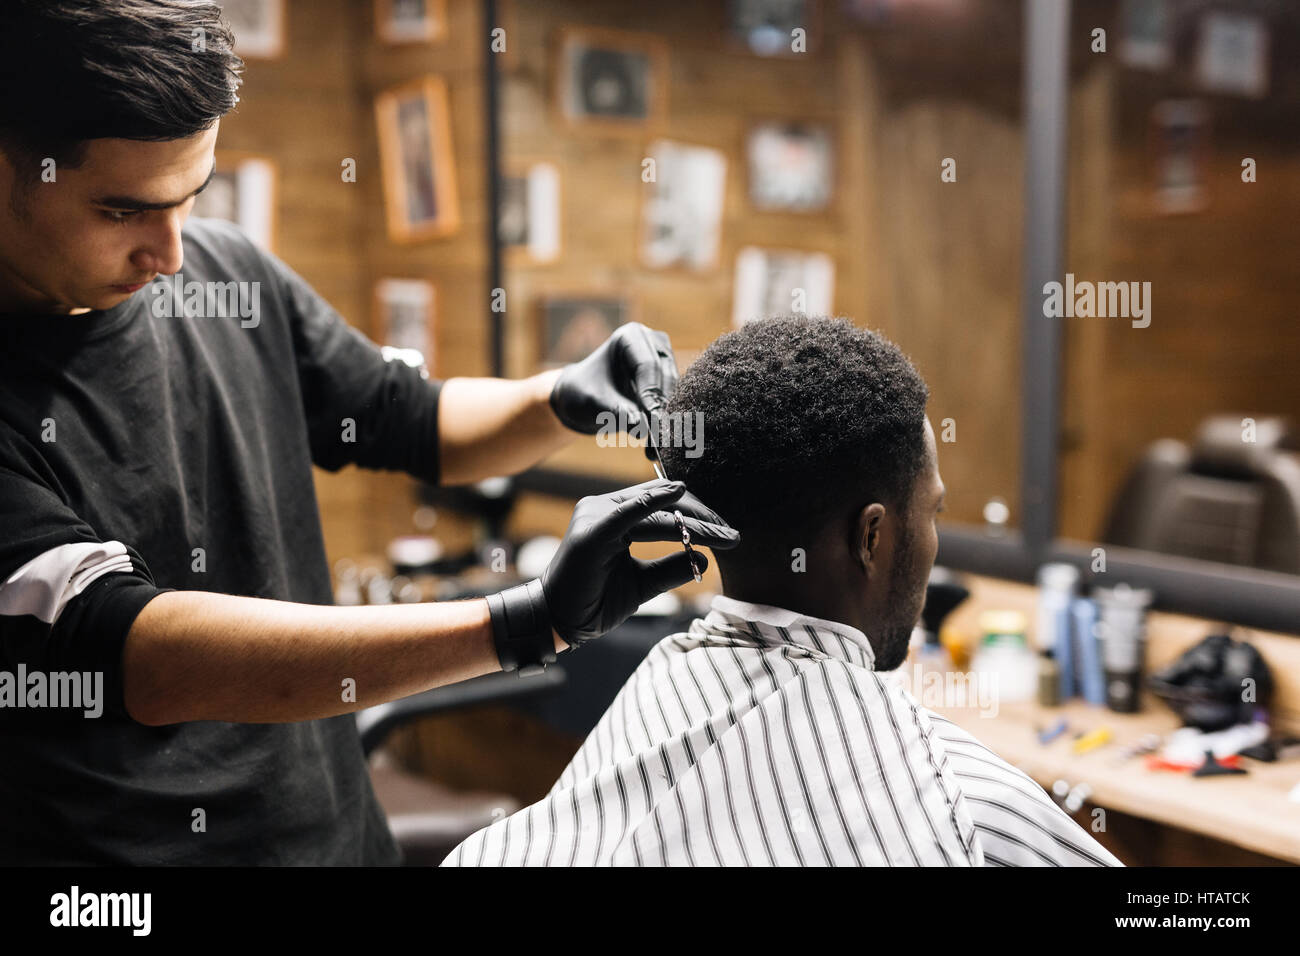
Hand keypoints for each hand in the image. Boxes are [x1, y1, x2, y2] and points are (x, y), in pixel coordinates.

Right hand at [541, 478, 738, 645]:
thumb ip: (670, 569)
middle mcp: (605, 509)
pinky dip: (656, 502)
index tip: (727, 533)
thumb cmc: (594, 601)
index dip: (697, 516)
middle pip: (664, 501)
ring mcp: (596, 516)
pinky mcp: (593, 532)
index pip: (663, 506)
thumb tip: (703, 558)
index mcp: (614, 517)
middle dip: (702, 516)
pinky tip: (680, 494)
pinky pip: (630, 512)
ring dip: (694, 520)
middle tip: (731, 534)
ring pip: (656, 510)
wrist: (558, 622)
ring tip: (723, 535)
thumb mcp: (643, 583)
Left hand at [549, 322, 678, 459]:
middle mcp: (654, 344)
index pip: (648, 365)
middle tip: (657, 439)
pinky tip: (657, 445)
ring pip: (674, 393)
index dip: (651, 393)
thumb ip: (615, 411)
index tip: (653, 420)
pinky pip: (674, 403)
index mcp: (631, 336)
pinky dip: (665, 424)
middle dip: (660, 410)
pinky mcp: (670, 381)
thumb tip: (641, 427)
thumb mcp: (593, 402)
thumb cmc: (583, 392)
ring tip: (656, 448)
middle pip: (665, 379)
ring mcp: (665, 361)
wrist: (584, 397)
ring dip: (666, 421)